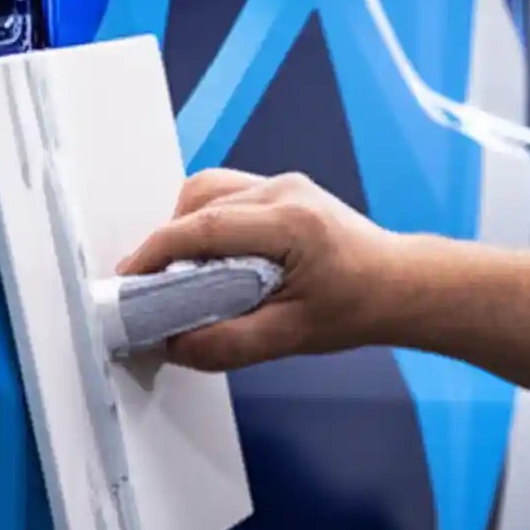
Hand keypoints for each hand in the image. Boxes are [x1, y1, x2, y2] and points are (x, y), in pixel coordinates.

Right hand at [116, 168, 406, 370]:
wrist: (397, 285)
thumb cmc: (357, 306)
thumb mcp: (290, 337)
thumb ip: (228, 343)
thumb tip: (175, 344)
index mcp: (291, 223)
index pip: (206, 226)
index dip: (158, 250)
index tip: (132, 277)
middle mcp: (285, 191)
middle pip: (199, 201)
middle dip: (166, 241)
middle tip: (152, 284)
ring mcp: (283, 184)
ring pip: (207, 191)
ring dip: (183, 229)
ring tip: (180, 274)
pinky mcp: (279, 189)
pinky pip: (224, 195)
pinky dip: (204, 223)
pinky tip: (207, 258)